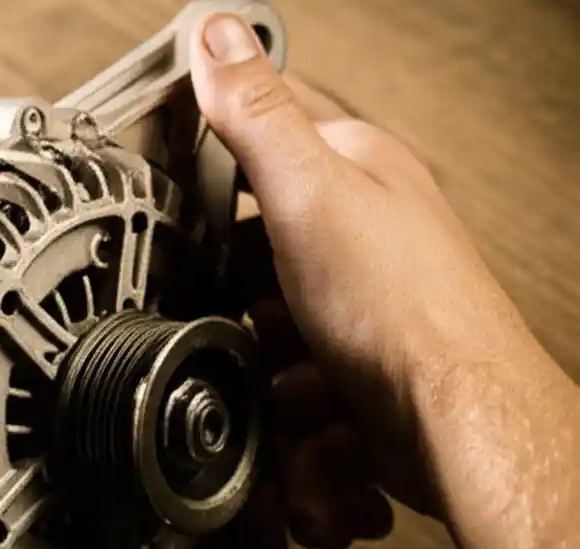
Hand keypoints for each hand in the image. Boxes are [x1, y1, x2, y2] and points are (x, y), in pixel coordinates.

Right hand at [190, 14, 533, 548]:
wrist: (455, 424)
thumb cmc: (406, 311)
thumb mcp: (309, 193)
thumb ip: (257, 117)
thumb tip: (218, 35)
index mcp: (359, 167)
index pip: (269, 127)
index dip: (216, 147)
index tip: (178, 169)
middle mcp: (365, 227)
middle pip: (255, 235)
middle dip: (229, 275)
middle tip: (227, 291)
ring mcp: (360, 297)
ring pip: (266, 310)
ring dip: (255, 341)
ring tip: (274, 354)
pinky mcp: (354, 359)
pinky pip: (288, 368)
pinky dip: (280, 386)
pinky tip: (296, 395)